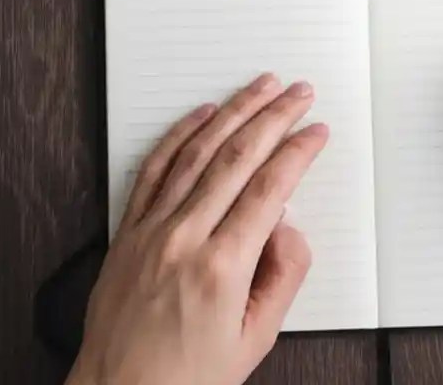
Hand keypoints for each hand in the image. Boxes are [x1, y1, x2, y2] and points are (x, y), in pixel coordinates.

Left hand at [67, 74, 326, 384]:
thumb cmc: (183, 378)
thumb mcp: (255, 338)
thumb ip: (282, 278)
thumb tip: (288, 228)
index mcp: (221, 267)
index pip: (270, 188)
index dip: (297, 152)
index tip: (315, 132)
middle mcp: (183, 239)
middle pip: (237, 157)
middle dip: (273, 116)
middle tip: (297, 92)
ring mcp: (151, 231)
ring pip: (197, 152)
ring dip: (233, 112)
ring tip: (258, 87)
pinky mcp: (128, 232)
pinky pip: (155, 169)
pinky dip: (179, 135)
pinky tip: (201, 115)